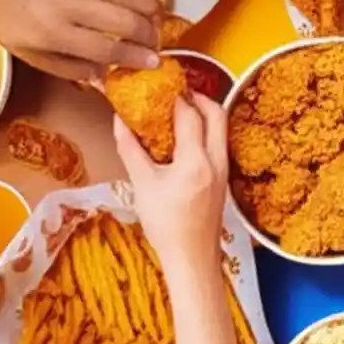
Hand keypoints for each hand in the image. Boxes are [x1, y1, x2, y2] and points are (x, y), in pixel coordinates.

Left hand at [0, 0, 161, 81]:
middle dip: (150, 37)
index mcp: (52, 32)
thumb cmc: (4, 15)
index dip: (134, 58)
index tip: (154, 64)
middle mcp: (69, 5)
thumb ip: (67, 67)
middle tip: (157, 47)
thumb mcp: (27, 52)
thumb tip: (104, 74)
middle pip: (126, 22)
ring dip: (153, 14)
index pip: (105, 48)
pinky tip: (140, 9)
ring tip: (157, 26)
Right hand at [114, 94, 227, 270]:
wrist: (192, 257)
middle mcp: (216, 161)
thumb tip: (120, 121)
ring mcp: (223, 170)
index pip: (189, 115)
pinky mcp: (223, 179)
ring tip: (180, 110)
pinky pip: (218, 144)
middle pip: (216, 114)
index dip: (174, 97)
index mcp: (196, 160)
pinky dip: (205, 132)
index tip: (160, 86)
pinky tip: (186, 138)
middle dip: (199, 97)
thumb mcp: (142, 184)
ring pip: (221, 129)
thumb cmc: (166, 224)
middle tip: (177, 92)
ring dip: (204, 114)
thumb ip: (131, 148)